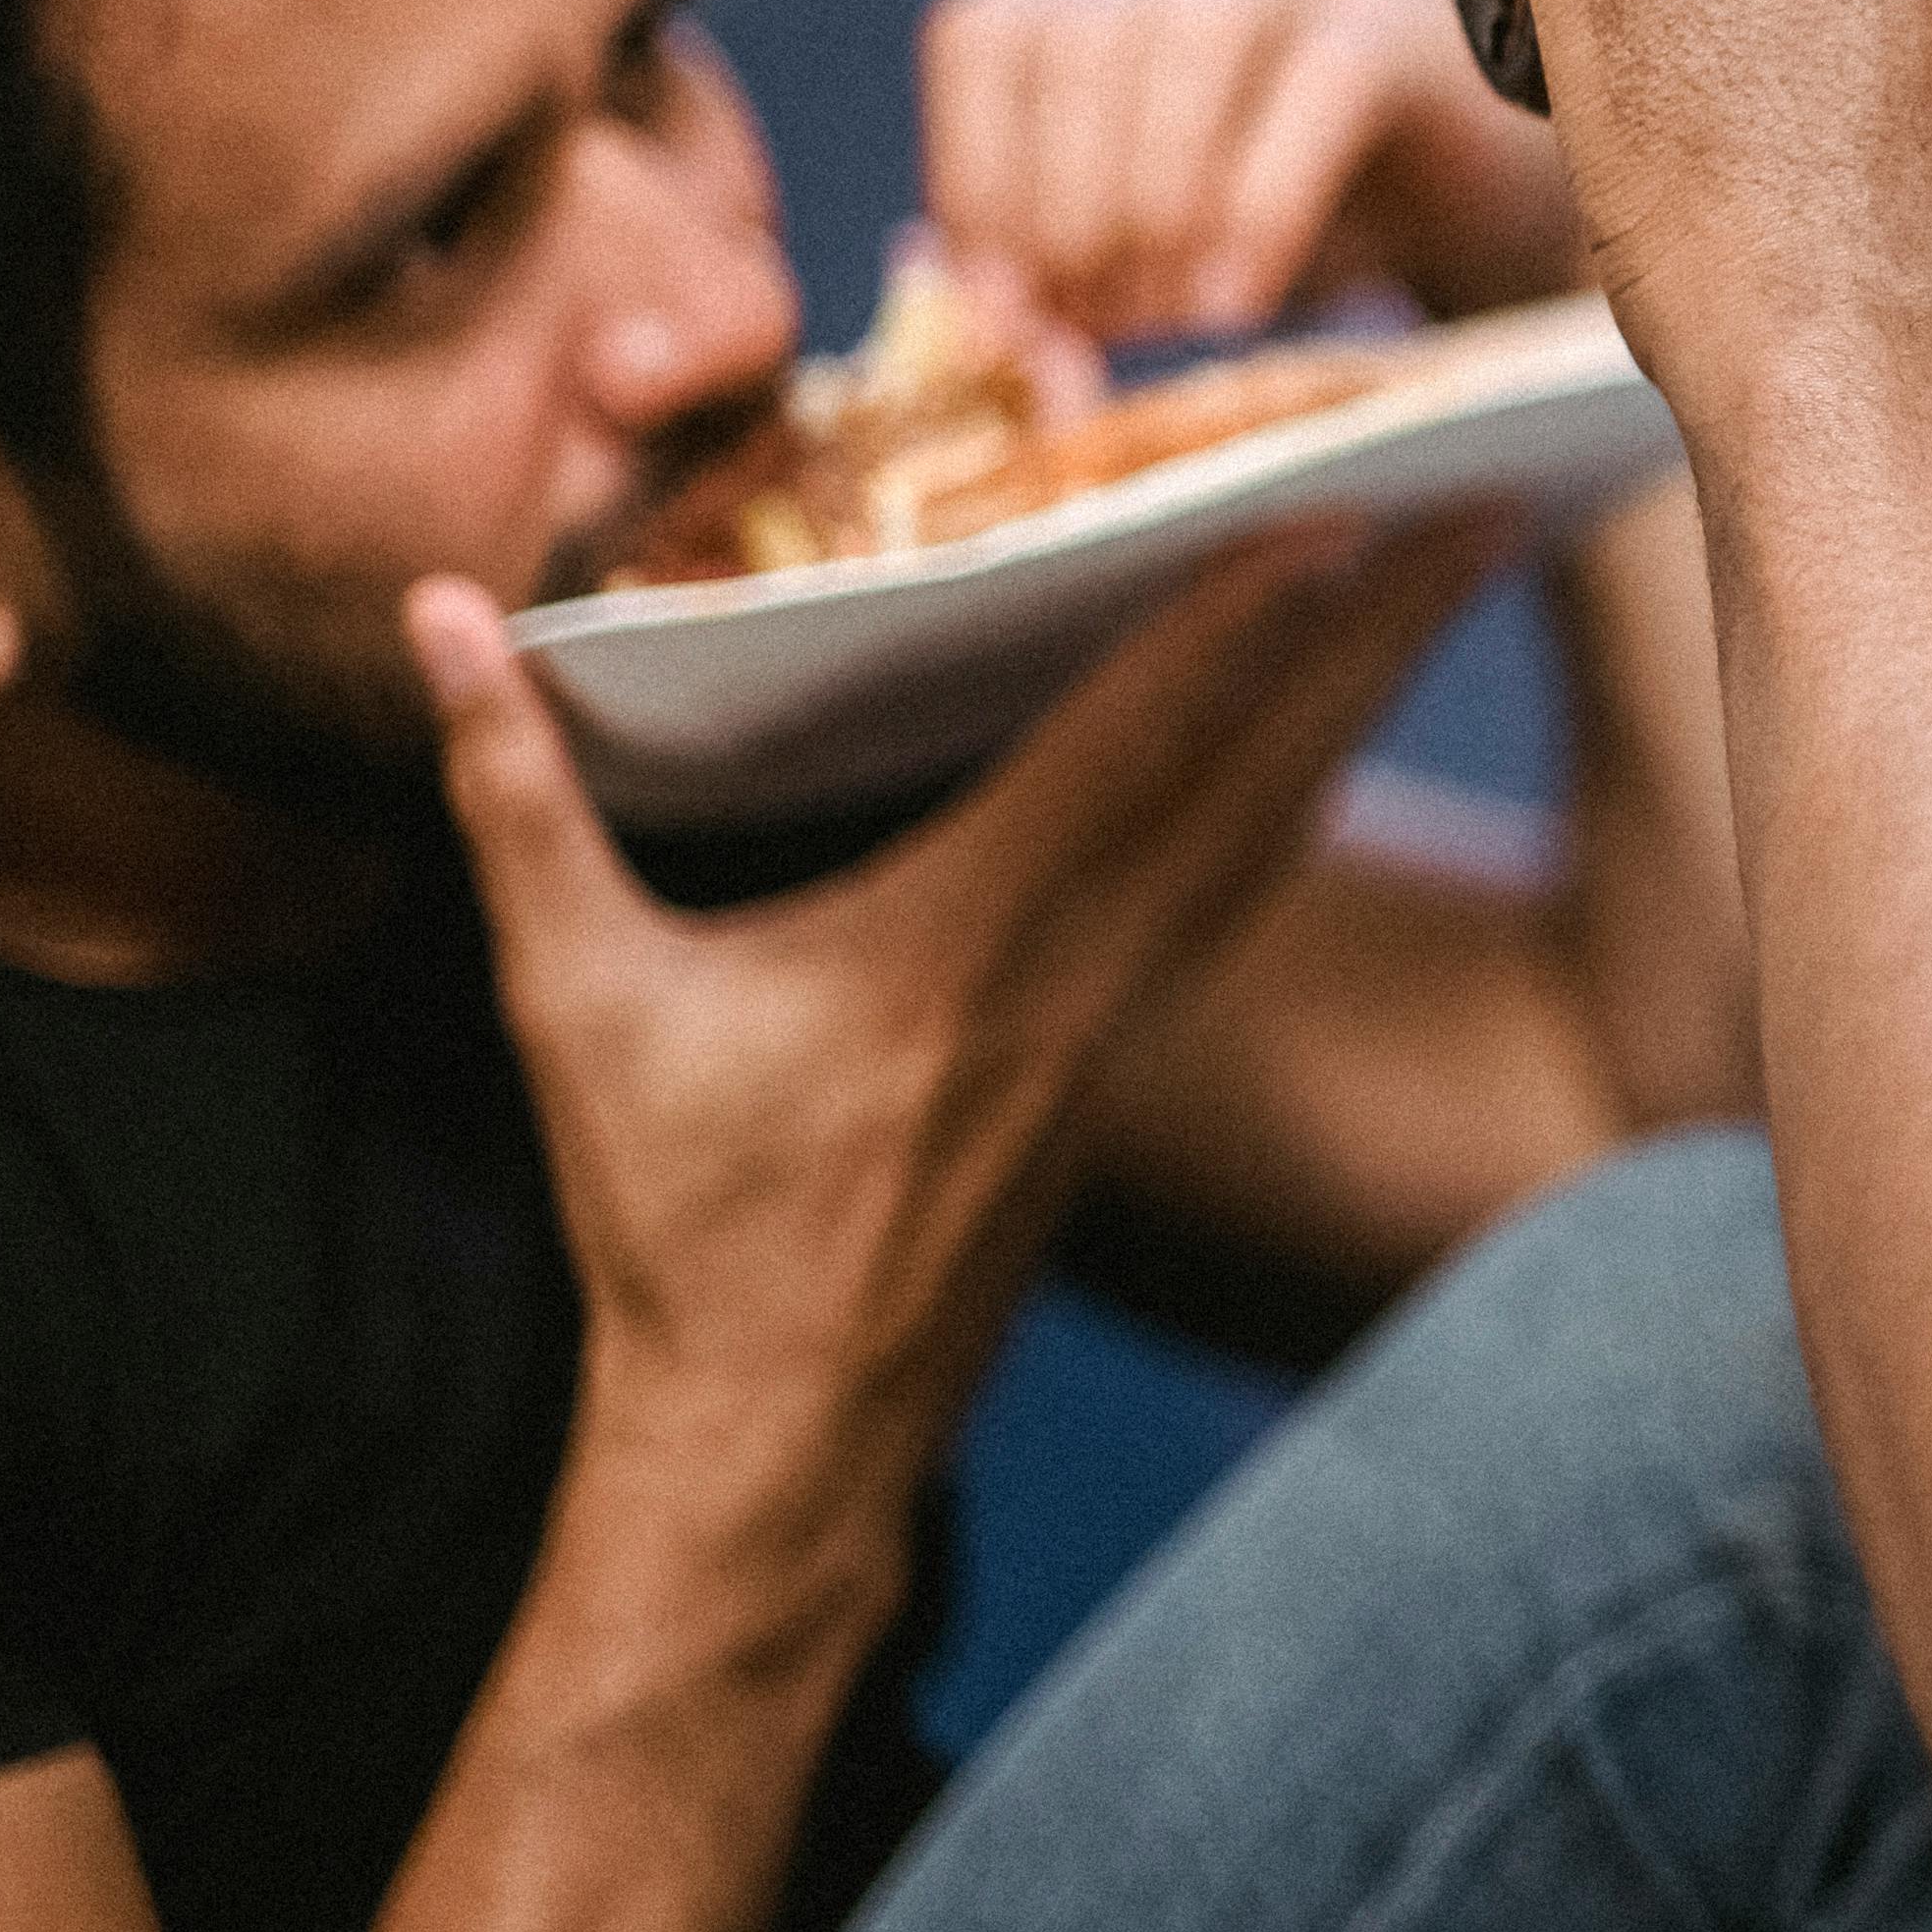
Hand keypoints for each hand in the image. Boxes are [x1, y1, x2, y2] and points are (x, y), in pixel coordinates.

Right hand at [398, 512, 1514, 1553]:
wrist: (778, 1439)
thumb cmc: (676, 1220)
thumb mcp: (575, 998)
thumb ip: (515, 799)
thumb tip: (438, 620)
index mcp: (964, 939)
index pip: (1133, 741)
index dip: (1243, 618)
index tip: (1342, 504)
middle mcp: (1080, 973)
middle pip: (1269, 765)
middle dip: (1384, 625)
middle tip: (1493, 492)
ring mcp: (1123, 1029)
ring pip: (1280, 828)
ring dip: (1369, 697)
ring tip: (1458, 571)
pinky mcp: (1126, 1069)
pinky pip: (1240, 897)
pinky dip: (1302, 792)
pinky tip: (1340, 731)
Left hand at [921, 0, 1579, 341]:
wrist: (1484, 223)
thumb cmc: (1302, 226)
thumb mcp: (1152, 256)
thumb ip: (1054, 271)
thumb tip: (951, 297)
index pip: (987, 33)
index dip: (976, 172)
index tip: (1007, 306)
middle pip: (1070, 33)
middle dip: (1062, 200)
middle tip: (1095, 326)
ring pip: (1181, 32)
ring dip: (1151, 192)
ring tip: (1169, 315)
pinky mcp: (1401, 14)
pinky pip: (1317, 85)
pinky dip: (1259, 206)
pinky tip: (1240, 305)